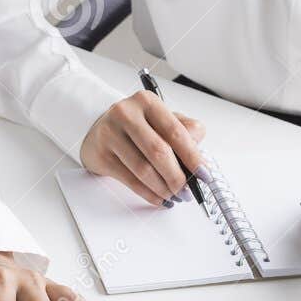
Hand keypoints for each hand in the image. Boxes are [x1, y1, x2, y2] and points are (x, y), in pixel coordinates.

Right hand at [80, 91, 206, 207]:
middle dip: (177, 177)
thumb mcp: (161, 120)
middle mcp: (126, 114)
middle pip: (159, 152)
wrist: (97, 129)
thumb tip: (200, 160)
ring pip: (144, 169)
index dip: (193, 157)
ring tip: (174, 196)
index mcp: (147, 102)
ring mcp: (110, 134)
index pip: (175, 132)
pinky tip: (159, 198)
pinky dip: (148, 194)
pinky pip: (130, 181)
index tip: (204, 175)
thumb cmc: (136, 127)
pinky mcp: (102, 155)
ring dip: (164, 188)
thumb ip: (185, 132)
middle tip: (188, 191)